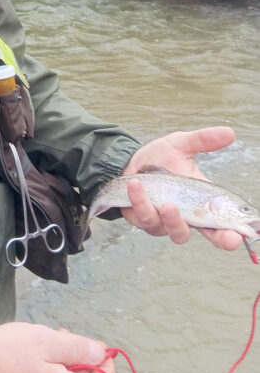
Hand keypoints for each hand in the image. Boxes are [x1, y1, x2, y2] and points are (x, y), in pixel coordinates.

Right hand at [0, 322, 115, 372]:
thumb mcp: (46, 340)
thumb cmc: (8, 354)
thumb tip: (101, 353)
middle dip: (81, 361)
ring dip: (63, 366)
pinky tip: (32, 360)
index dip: (106, 367)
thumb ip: (78, 349)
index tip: (93, 347)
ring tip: (44, 344)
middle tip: (62, 337)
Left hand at [120, 126, 241, 248]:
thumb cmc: (159, 157)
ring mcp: (165, 221)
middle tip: (227, 240)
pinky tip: (136, 185)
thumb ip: (202, 140)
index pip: (223, 221)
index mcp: (202, 201)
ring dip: (172, 218)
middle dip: (219, 237)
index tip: (243, 234)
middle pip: (208, 234)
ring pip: (175, 231)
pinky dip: (141, 202)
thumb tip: (230, 132)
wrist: (128, 162)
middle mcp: (187, 215)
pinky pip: (145, 218)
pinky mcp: (143, 220)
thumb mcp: (180, 145)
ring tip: (166, 202)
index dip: (234, 231)